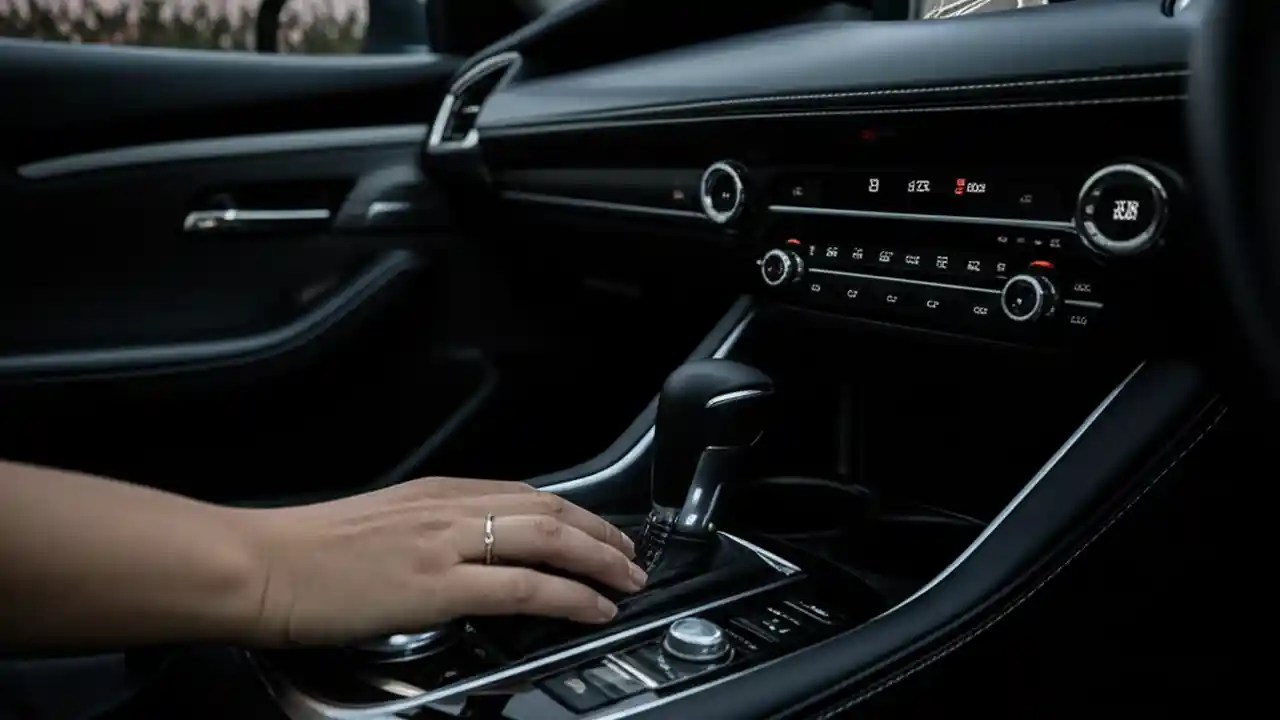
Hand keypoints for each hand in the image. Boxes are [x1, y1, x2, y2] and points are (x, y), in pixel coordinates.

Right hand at [237, 477, 644, 646]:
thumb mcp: (376, 526)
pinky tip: (592, 606)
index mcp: (434, 493)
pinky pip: (524, 587)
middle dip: (599, 530)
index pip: (523, 492)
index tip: (594, 527)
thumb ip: (424, 532)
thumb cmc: (303, 552)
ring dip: (598, 558)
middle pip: (548, 508)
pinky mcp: (438, 584)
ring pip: (548, 538)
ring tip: (627, 578)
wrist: (260, 564)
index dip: (569, 511)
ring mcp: (446, 543)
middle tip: (629, 553)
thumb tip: (456, 555)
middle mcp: (448, 507)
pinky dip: (569, 596)